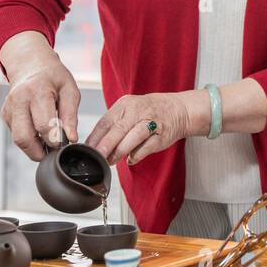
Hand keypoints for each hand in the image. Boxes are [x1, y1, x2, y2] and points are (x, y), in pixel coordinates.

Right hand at [0, 47, 80, 161]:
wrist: (30, 64)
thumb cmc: (54, 77)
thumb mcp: (70, 90)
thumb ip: (70, 116)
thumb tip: (71, 139)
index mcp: (37, 91)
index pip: (43, 125)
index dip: (55, 140)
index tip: (64, 143)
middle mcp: (19, 100)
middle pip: (24, 137)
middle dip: (40, 151)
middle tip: (54, 150)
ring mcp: (9, 108)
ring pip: (18, 139)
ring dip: (34, 148)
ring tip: (49, 142)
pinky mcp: (5, 114)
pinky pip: (16, 134)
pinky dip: (29, 139)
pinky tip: (39, 132)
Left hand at [85, 91, 204, 166]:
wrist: (180, 110)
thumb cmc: (151, 111)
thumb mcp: (130, 110)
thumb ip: (114, 125)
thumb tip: (96, 145)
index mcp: (126, 104)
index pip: (106, 121)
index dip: (95, 137)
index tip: (87, 149)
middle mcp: (138, 111)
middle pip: (118, 129)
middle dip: (105, 145)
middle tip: (96, 156)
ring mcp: (152, 122)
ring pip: (133, 137)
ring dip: (120, 151)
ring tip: (110, 161)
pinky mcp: (162, 135)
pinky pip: (147, 147)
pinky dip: (136, 155)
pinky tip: (130, 159)